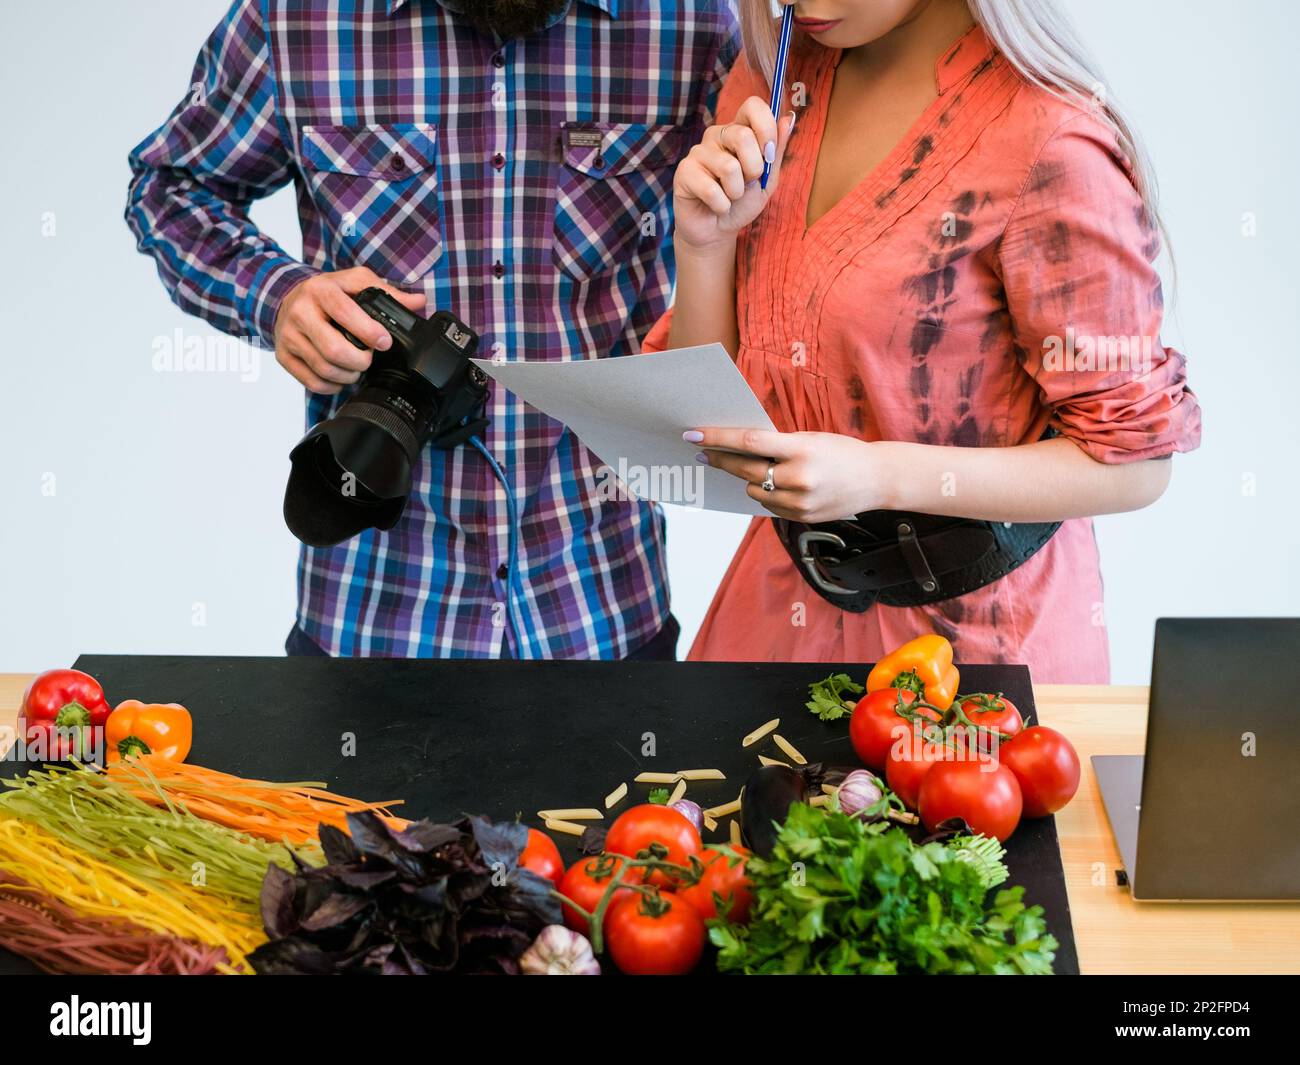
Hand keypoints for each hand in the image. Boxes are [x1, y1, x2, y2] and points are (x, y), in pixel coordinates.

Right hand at [273, 266, 426, 393]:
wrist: (287, 299)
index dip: (368, 332)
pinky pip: (312, 382)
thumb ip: (387, 291)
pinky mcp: (284, 357)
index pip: (344, 313)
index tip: (384, 342)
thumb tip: (418, 301)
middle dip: (360, 361)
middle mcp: (300, 312)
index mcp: (321, 291)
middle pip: (334, 349)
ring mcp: (288, 336)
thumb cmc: (326, 292)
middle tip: (368, 359)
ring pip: (324, 369)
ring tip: (356, 368)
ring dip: (348, 376)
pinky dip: (332, 386)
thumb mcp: (354, 282)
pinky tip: (340, 377)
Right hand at [672, 98, 795, 252]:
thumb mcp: (767, 180)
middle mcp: (717, 136)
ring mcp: (698, 152)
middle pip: (743, 136)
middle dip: (754, 169)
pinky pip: (711, 190)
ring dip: (737, 192)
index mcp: (739, 131)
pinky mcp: (684, 172)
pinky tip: (716, 206)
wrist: (717, 231)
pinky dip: (721, 206)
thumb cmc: (742, 204)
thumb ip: (777, 152)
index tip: (769, 153)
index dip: (766, 127)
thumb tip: (788, 119)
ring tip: (729, 197)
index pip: (752, 106)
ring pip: (729, 167)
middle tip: (747, 183)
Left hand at [689, 427, 891, 522]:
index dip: (718, 439)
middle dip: (721, 460)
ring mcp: (800, 503)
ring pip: (754, 490)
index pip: (750, 442)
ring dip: (750, 479)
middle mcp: (799, 479)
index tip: (693, 435)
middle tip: (703, 454)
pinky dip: (768, 494)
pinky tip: (777, 485)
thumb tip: (739, 446)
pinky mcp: (801, 518)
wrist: (877, 480)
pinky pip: (769, 506)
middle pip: (746, 470)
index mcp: (802, 450)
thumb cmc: (842, 452)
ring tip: (760, 469)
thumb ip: (779, 444)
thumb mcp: (811, 439)